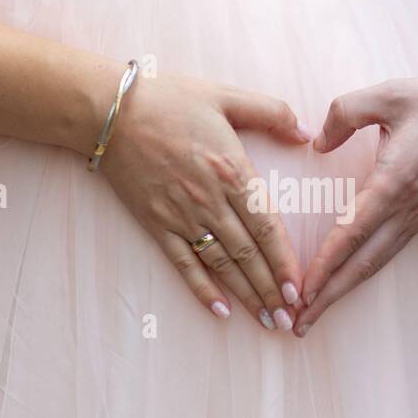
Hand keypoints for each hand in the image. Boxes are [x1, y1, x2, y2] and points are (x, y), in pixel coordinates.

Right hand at [100, 71, 311, 330]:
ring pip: (221, 265)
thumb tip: (307, 133)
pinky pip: (183, 263)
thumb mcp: (226, 95)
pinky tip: (219, 311)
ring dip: (246, 296)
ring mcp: (182, 215)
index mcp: (232, 171)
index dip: (285, 261)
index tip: (300, 288)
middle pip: (248, 254)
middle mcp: (210, 200)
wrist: (109, 112)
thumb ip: (272, 112)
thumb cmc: (170, 100)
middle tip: (290, 319)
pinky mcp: (157, 223)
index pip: (267, 226)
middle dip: (271, 290)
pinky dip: (201, 288)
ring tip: (266, 321)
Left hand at [292, 77, 417, 336]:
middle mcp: (405, 209)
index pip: (353, 230)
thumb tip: (317, 143)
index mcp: (395, 180)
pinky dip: (360, 274)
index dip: (326, 262)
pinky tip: (342, 284)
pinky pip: (385, 253)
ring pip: (374, 263)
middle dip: (328, 296)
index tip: (302, 289)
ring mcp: (415, 218)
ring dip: (342, 291)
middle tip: (296, 323)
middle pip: (362, 263)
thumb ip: (346, 113)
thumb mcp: (391, 93)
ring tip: (312, 316)